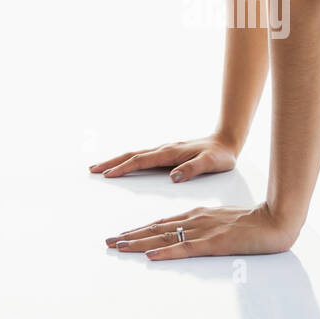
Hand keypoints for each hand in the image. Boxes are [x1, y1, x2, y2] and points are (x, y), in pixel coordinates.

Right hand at [89, 134, 237, 183]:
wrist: (227, 141)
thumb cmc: (220, 155)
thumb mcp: (210, 163)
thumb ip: (192, 169)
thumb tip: (172, 177)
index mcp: (170, 153)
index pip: (141, 161)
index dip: (123, 168)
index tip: (107, 175)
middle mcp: (164, 150)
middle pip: (132, 155)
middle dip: (111, 162)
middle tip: (92, 169)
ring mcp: (165, 150)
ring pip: (135, 155)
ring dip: (117, 161)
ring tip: (102, 167)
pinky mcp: (167, 154)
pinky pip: (143, 157)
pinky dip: (129, 160)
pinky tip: (125, 165)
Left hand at [105, 201, 298, 258]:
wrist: (274, 220)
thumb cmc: (250, 222)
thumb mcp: (220, 221)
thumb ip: (201, 226)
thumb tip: (184, 235)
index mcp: (195, 215)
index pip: (161, 224)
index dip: (139, 230)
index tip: (121, 236)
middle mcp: (193, 220)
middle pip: (156, 229)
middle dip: (131, 236)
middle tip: (108, 242)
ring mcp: (202, 231)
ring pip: (164, 237)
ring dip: (139, 243)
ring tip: (119, 247)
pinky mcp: (213, 243)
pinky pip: (185, 249)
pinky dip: (166, 252)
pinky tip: (151, 256)